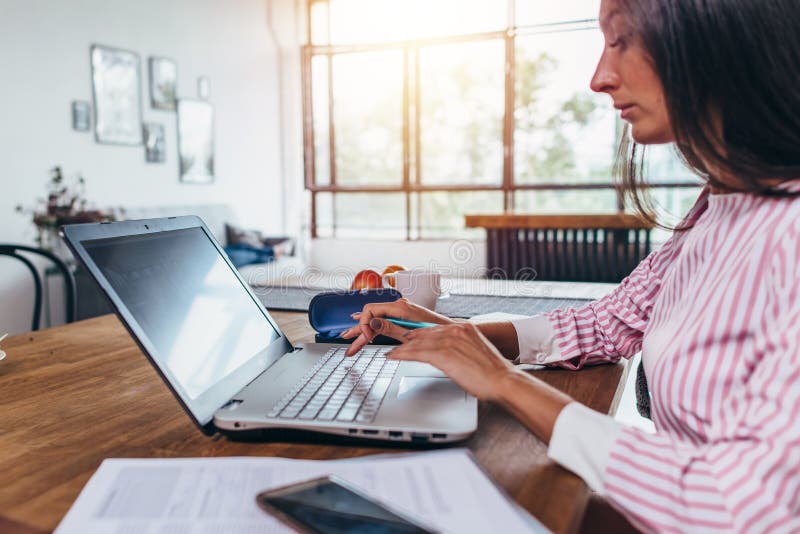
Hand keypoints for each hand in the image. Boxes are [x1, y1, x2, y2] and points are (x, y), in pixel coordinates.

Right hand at [340, 298, 453, 355]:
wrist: (453, 332)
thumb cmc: (437, 334)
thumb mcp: (409, 335)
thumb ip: (389, 327)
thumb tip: (372, 323)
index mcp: (399, 308)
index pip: (370, 310)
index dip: (364, 324)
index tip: (367, 338)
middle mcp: (399, 307)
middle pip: (372, 316)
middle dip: (358, 329)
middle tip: (345, 339)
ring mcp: (402, 312)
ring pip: (378, 320)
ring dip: (365, 331)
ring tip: (351, 340)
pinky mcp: (406, 318)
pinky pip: (386, 322)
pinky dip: (375, 328)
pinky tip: (367, 330)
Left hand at [386, 322, 518, 401]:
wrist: (502, 381)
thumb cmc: (492, 373)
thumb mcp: (475, 352)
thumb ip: (461, 348)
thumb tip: (449, 354)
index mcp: (465, 327)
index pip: (435, 328)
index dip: (418, 333)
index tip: (408, 337)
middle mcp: (456, 329)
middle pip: (424, 333)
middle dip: (407, 339)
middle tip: (395, 344)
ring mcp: (450, 340)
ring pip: (418, 342)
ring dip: (401, 348)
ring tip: (391, 353)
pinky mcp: (444, 354)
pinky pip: (417, 352)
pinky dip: (403, 354)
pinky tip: (394, 356)